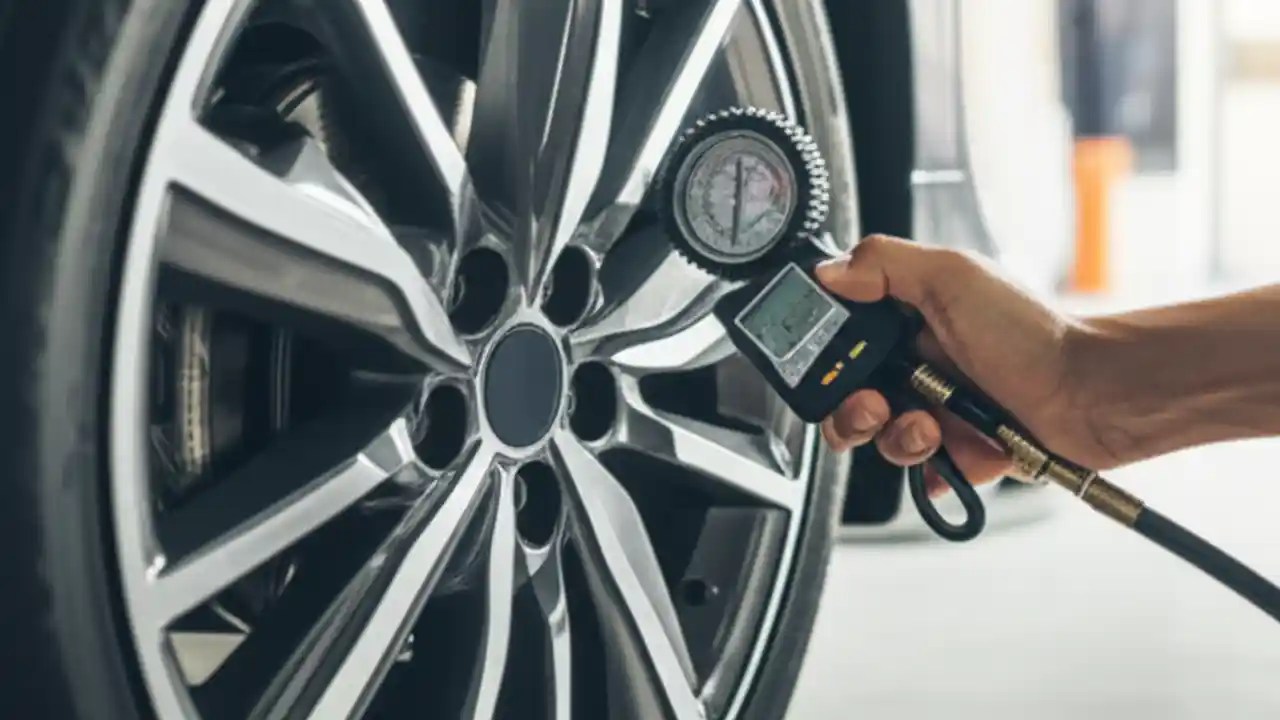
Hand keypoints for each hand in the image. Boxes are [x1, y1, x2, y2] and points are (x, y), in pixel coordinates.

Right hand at [815, 235, 1108, 494]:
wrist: (1091, 395)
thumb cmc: (1033, 333)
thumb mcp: (953, 276)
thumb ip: (884, 264)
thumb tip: (828, 271)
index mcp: (908, 320)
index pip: (841, 340)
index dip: (827, 358)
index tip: (833, 367)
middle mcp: (917, 365)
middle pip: (849, 398)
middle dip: (853, 410)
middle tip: (875, 406)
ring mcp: (937, 409)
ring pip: (882, 438)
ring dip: (897, 438)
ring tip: (930, 427)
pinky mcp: (959, 450)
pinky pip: (924, 474)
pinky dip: (935, 471)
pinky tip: (955, 453)